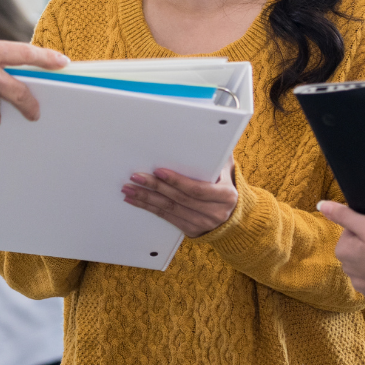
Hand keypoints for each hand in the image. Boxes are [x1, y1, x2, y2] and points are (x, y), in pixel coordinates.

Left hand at [122, 162, 237, 237]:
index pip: (197, 190)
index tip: (159, 171)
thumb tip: (211, 134)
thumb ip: (218, 155)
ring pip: (169, 209)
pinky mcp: (190, 230)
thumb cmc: (225, 185)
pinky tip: (135, 201)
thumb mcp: (227, 169)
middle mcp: (214, 213)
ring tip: (129, 189)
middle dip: (155, 187)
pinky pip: (166, 218)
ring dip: (146, 199)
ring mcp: (202, 224)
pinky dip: (149, 208)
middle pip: (179, 199)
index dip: (177, 181)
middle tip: (136, 177)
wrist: (234, 215)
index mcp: (225, 196)